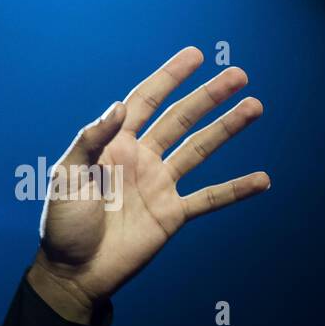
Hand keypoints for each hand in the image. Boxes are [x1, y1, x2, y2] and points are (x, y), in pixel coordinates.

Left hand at [29, 46, 268, 321]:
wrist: (73, 270)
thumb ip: (91, 140)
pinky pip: (209, 199)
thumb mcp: (67, 175)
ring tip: (255, 106)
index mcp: (113, 144)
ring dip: (227, 129)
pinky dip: (235, 190)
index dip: (168, 77)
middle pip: (180, 118)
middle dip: (208, 96)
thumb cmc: (62, 222)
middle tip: (238, 74)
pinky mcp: (172, 215)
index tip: (194, 55)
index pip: (145, 101)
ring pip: (199, 150)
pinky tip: (262, 179)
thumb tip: (119, 106)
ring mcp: (159, 185)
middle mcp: (140, 158)